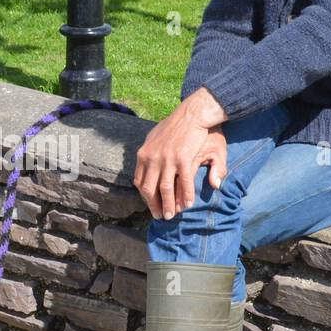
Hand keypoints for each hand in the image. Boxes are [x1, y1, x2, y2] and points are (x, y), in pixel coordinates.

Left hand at [134, 100, 221, 219]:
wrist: (191, 114)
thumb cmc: (174, 125)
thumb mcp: (155, 137)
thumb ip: (149, 152)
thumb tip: (144, 163)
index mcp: (144, 154)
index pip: (139, 181)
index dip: (144, 196)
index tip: (150, 204)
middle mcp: (152, 158)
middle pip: (149, 189)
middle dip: (154, 205)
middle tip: (159, 216)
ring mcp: (167, 159)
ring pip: (165, 189)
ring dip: (168, 205)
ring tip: (171, 215)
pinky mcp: (183, 159)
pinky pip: (184, 183)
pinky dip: (186, 196)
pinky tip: (188, 204)